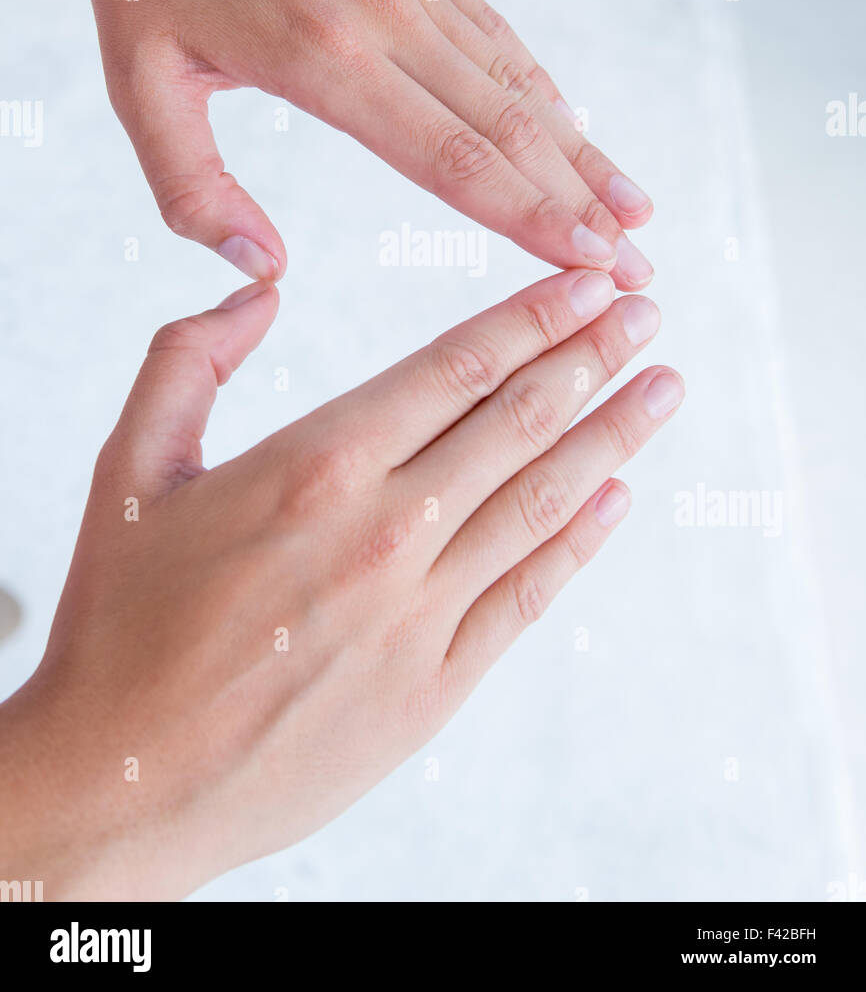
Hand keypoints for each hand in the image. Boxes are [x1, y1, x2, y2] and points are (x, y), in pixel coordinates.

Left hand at [0, 0, 653, 286]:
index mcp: (322, 60)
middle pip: (506, 129)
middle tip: (640, 267)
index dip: (531, 217)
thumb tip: (263, 270)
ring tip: (637, 208)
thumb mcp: (139, 91)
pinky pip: (495, 30)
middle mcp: (386, 16)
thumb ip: (194, 191)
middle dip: (581, 204)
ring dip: (582, 150)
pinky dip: (542, 88)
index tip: (593, 262)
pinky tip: (574, 129)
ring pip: (516, 80)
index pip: (451, 158)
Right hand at [0, 268, 681, 897]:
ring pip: (539, 503)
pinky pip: (524, 598)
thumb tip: (257, 289)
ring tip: (661, 389)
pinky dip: (577, 544)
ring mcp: (417, 615)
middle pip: (517, 423)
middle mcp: (384, 532)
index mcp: (314, 467)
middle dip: (592, 359)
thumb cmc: (120, 623)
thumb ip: (187, 361)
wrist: (120, 782)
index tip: (590, 282)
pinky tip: (614, 500)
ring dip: (610, 438)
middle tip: (648, 314)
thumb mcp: (130, 470)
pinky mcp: (432, 689)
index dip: (534, 317)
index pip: (457, 367)